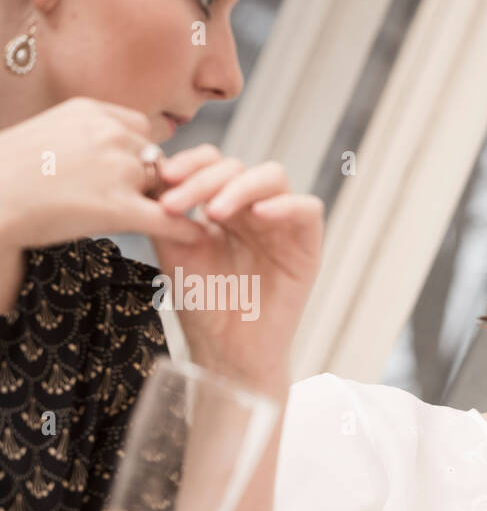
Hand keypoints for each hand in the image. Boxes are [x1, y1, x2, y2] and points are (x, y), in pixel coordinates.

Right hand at [0, 98, 201, 250]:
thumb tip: (117, 149)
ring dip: (159, 203)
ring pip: (161, 186)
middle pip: (154, 158)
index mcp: (91, 111)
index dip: (138, 154)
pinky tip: (196, 237)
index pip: (139, 128)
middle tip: (130, 202)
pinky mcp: (118, 207)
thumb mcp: (50, 130)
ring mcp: (116, 169)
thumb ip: (88, 134)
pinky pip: (169, 219)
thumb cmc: (11, 172)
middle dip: (147, 181)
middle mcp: (109, 134)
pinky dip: (186, 230)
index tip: (130, 172)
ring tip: (146, 221)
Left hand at [150, 145, 323, 397]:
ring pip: (272, 178)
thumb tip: (153, 167)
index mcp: (224, 208)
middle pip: (238, 166)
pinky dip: (285, 205)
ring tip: (215, 213)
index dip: (190, 162)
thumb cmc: (203, 304)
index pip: (212, 163)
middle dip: (205, 179)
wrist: (226, 348)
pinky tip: (258, 216)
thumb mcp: (174, 247)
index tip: (162, 177)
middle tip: (178, 203)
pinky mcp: (307, 245)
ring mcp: (281, 225)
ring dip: (240, 187)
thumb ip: (167, 208)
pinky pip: (308, 208)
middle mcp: (253, 210)